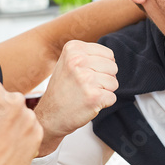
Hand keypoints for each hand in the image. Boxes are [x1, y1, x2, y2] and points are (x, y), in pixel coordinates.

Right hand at [34, 41, 117, 155]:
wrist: (49, 116)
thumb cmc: (63, 89)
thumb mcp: (68, 62)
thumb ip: (88, 55)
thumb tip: (112, 58)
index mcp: (73, 48)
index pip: (108, 54)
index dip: (101, 67)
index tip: (84, 75)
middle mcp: (78, 60)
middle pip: (113, 67)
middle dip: (104, 79)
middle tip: (85, 86)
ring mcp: (86, 78)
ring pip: (114, 83)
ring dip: (104, 91)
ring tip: (86, 94)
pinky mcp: (94, 96)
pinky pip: (112, 97)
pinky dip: (103, 103)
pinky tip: (88, 103)